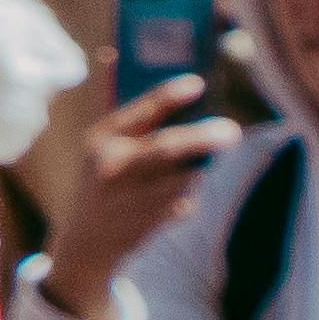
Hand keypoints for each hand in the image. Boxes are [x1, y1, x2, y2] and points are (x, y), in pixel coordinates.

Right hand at [38, 73, 240, 317]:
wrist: (86, 240)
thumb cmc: (101, 180)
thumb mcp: (101, 145)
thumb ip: (127, 119)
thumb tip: (147, 80)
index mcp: (100, 139)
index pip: (139, 111)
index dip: (169, 95)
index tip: (198, 83)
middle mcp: (113, 166)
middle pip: (167, 147)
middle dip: (202, 136)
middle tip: (232, 130)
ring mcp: (131, 196)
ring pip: (183, 178)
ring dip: (198, 169)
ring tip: (204, 161)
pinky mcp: (149, 222)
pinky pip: (185, 202)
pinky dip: (188, 194)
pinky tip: (178, 194)